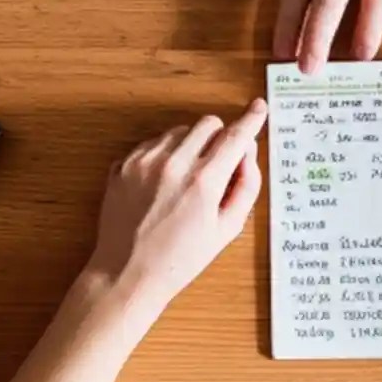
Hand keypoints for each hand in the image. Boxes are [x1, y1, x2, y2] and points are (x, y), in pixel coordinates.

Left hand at [88, 100, 267, 305]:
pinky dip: (165, 154)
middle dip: (219, 138)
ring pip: (179, 130)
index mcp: (204, 182)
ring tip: (186, 179)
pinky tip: (163, 183)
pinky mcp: (122, 165)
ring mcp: (143, 162)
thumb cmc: (180, 258)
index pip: (236, 136)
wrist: (127, 274)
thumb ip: (246, 187)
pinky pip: (153, 143)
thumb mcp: (227, 230)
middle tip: (218, 165)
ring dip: (191, 145)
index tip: (259, 107)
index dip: (251, 119)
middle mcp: (173, 164)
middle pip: (208, 124)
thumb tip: (248, 154)